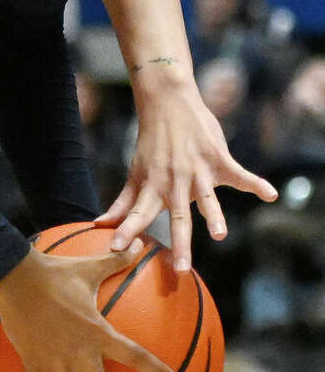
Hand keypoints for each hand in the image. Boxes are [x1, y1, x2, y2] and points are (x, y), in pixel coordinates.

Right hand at [0, 245, 177, 371]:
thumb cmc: (57, 273)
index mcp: (99, 333)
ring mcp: (56, 361)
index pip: (136, 355)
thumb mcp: (90, 267)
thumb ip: (117, 262)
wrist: (18, 278)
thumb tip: (142, 244)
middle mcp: (81, 353)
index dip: (156, 371)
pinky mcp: (33, 360)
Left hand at [97, 69, 277, 272]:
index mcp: (153, 187)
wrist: (169, 104)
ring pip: (207, 198)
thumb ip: (122, 202)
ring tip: (220, 235)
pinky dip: (255, 184)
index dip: (127, 230)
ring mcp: (198, 170)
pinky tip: (270, 195)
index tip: (116, 250)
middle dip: (179, 242)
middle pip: (178, 217)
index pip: (138, 214)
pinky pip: (239, 174)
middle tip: (182, 268)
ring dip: (214, 215)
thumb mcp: (136, 173)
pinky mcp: (218, 158)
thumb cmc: (152, 144)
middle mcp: (175, 182)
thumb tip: (100, 224)